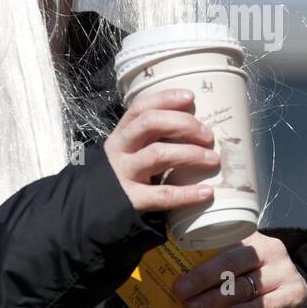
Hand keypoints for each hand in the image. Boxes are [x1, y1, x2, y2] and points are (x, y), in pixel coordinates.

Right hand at [103, 88, 219, 214]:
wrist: (94, 210)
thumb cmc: (125, 175)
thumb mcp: (131, 151)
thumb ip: (153, 138)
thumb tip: (197, 126)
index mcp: (122, 134)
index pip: (140, 108)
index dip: (165, 99)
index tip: (190, 97)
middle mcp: (120, 150)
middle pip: (150, 124)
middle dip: (183, 124)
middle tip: (207, 134)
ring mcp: (124, 174)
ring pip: (157, 154)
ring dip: (190, 153)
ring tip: (213, 159)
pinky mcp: (131, 200)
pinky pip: (162, 195)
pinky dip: (187, 193)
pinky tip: (206, 191)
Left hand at [170, 231, 306, 307]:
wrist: (297, 294)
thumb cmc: (259, 278)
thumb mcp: (243, 263)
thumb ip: (218, 264)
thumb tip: (179, 278)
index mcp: (252, 238)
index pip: (223, 240)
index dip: (197, 252)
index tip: (175, 264)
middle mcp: (268, 250)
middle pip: (231, 262)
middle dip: (202, 277)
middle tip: (180, 290)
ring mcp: (283, 271)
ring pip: (245, 285)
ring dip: (216, 298)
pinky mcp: (293, 294)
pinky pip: (267, 304)